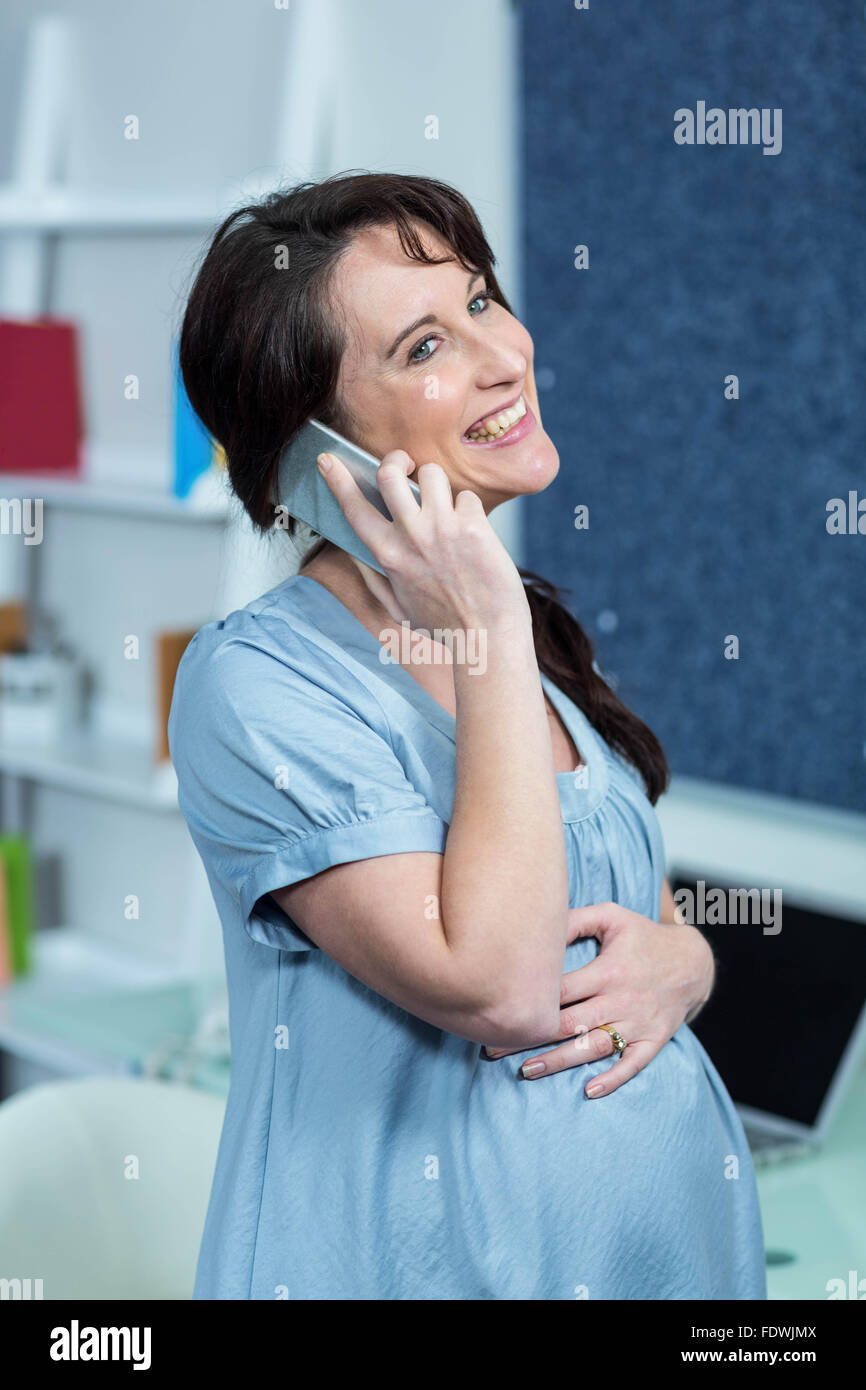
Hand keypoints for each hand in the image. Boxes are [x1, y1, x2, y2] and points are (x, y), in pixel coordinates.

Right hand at [316, 448, 528, 633]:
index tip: (327, 459)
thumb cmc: (443, 625)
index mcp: (387, 556)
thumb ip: (373, 578)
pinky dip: (469, 511)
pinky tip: (474, 535)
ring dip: (437, 484)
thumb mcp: (396, 607)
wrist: (487, 638)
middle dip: (397, 459)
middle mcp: (412, 537)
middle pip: (390, 472)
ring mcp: (443, 529)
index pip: (354, 509)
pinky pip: (467, 498)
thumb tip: (352, 552)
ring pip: (432, 474)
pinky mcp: (474, 527)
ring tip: (445, 504)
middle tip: (407, 464)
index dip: (338, 480)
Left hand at [483, 901, 714, 1097]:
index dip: (530, 1001)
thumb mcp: (612, 917)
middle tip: (493, 1050)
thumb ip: (575, 920)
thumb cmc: (643, 936)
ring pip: (594, 1047)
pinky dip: (613, 1079)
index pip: (561, 990)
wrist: (693, 962)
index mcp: (608, 970)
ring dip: (560, 1061)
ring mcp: (638, 1022)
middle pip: (570, 1023)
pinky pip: (633, 1064)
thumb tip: (537, 928)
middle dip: (531, 1038)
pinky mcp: (653, 1041)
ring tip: (527, 1071)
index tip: (498, 1010)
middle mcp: (621, 999)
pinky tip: (588, 1091)